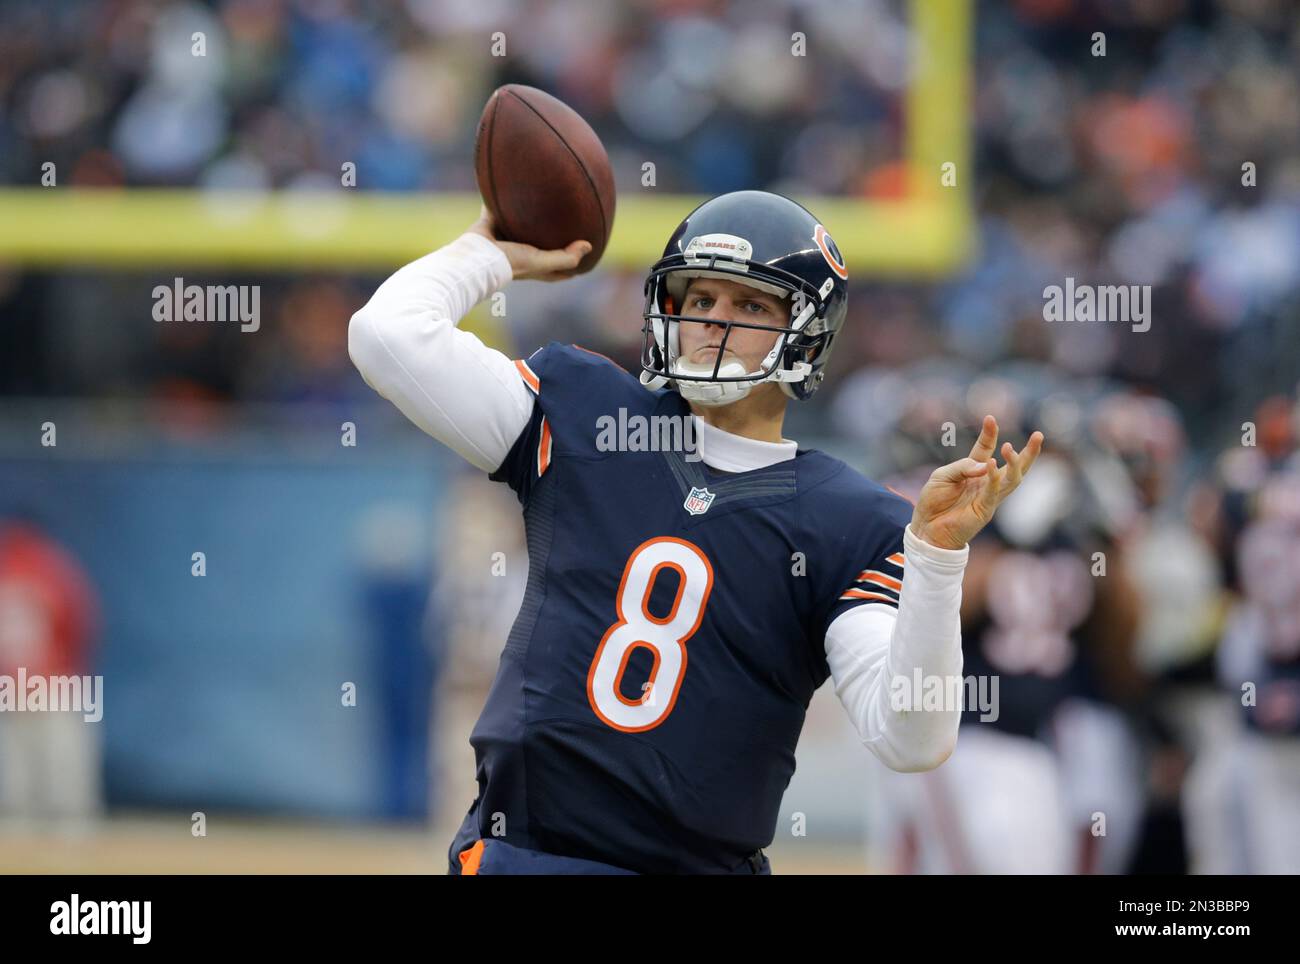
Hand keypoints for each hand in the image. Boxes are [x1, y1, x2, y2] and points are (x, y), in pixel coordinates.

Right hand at [468, 204, 590, 281]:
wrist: (476, 255)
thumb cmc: (510, 262)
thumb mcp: (542, 262)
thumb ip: (565, 257)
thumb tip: (589, 246)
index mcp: (534, 265)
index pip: (558, 269)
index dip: (572, 264)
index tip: (585, 253)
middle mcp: (520, 252)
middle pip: (541, 245)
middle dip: (551, 237)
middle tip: (565, 222)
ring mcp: (504, 239)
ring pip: (520, 226)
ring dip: (526, 216)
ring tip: (538, 199)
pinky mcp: (490, 225)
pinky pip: (496, 208)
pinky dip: (499, 199)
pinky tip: (506, 184)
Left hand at [910, 415, 1044, 549]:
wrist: (927, 529)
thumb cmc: (933, 502)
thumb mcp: (941, 476)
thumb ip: (962, 467)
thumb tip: (986, 463)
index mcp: (973, 471)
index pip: (985, 448)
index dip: (989, 434)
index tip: (990, 418)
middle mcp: (985, 483)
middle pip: (1013, 466)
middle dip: (1028, 452)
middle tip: (1039, 435)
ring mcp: (988, 497)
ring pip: (1012, 479)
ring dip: (1014, 464)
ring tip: (1009, 448)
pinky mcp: (985, 510)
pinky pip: (994, 492)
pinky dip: (994, 478)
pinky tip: (992, 464)